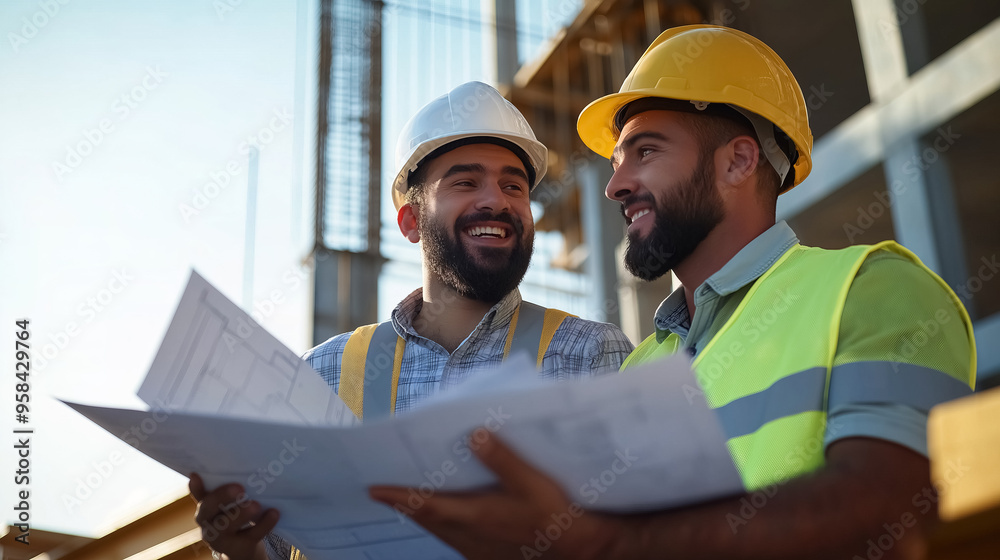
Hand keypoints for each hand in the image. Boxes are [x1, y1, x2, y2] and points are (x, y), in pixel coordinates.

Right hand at [189, 473, 278, 559]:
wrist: (241, 550)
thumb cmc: (235, 517)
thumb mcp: (228, 504)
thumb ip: (224, 489)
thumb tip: (224, 468)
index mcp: (205, 508)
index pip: (199, 495)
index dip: (196, 487)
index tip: (196, 475)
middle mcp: (207, 523)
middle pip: (208, 509)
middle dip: (222, 497)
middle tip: (239, 487)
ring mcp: (220, 539)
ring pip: (225, 526)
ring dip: (241, 514)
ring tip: (256, 504)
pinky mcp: (238, 548)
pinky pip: (251, 536)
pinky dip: (264, 524)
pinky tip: (274, 513)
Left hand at [369, 429, 623, 559]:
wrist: (576, 551)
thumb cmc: (552, 515)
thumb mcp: (531, 482)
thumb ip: (502, 459)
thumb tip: (475, 434)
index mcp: (473, 516)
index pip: (424, 505)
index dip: (398, 497)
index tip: (374, 489)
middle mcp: (468, 536)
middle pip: (426, 520)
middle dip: (405, 505)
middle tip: (384, 491)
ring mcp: (476, 550)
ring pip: (440, 532)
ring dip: (423, 516)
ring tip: (410, 501)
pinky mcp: (487, 557)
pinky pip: (454, 541)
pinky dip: (442, 527)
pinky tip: (448, 519)